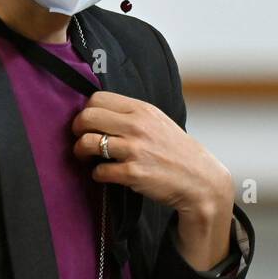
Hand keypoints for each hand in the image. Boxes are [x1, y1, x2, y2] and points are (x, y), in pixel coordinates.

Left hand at [72, 90, 233, 269]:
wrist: (200, 180)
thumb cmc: (177, 152)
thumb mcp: (159, 122)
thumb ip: (132, 115)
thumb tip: (99, 113)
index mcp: (142, 110)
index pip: (98, 98)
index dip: (86, 111)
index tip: (89, 123)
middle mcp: (137, 126)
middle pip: (87, 117)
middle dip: (77, 130)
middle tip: (81, 140)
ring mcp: (135, 149)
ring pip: (87, 142)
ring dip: (81, 152)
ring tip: (87, 158)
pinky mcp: (133, 173)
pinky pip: (99, 171)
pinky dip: (97, 175)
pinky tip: (106, 175)